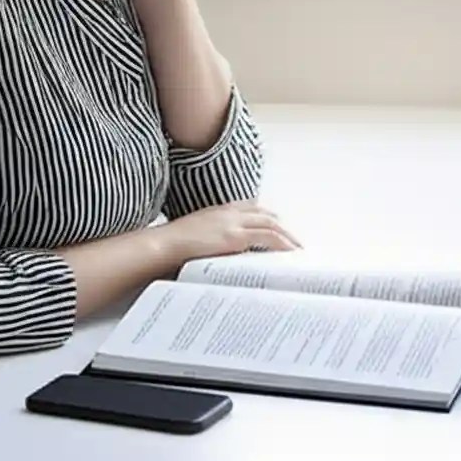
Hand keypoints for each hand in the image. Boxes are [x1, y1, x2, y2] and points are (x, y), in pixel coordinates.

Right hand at [153, 199, 301, 261]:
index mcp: (218, 210)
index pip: (249, 207)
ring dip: (288, 237)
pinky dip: (283, 244)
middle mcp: (229, 212)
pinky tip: (291, 253)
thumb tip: (214, 250)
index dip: (265, 216)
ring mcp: (234, 223)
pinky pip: (268, 238)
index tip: (276, 223)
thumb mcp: (192, 235)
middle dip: (281, 226)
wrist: (162, 246)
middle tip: (293, 240)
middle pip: (265, 215)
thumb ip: (208, 238)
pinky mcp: (236, 237)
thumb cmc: (171, 246)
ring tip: (298, 250)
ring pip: (272, 225)